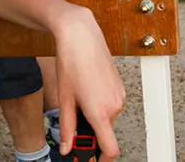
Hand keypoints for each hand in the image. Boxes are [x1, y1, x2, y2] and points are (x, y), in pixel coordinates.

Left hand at [52, 6, 124, 159]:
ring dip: (94, 116)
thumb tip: (67, 147)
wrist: (81, 35)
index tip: (91, 160)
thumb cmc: (72, 62)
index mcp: (100, 112)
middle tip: (74, 121)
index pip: (110, 148)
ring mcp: (119, 95)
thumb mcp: (64, 99)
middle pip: (105, 132)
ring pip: (107, 118)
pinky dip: (100, 105)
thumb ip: (67, 127)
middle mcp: (114, 105)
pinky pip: (111, 105)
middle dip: (91, 132)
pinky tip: (87, 90)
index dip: (101, 159)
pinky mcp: (120, 86)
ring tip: (79, 98)